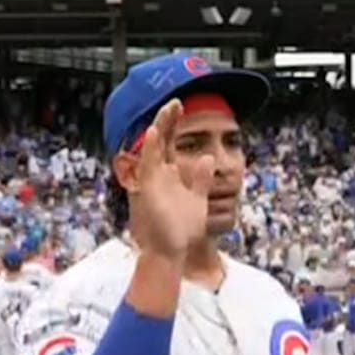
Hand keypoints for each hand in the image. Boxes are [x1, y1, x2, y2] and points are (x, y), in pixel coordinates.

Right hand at [127, 99, 212, 258]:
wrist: (171, 252)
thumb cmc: (181, 231)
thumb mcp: (197, 199)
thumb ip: (200, 180)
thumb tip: (206, 159)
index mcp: (168, 175)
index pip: (170, 143)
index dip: (175, 125)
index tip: (182, 106)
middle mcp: (157, 175)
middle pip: (161, 140)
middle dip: (168, 120)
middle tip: (176, 101)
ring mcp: (151, 181)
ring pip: (153, 147)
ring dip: (161, 127)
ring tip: (169, 108)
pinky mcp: (148, 190)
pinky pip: (148, 164)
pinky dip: (151, 148)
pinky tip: (155, 132)